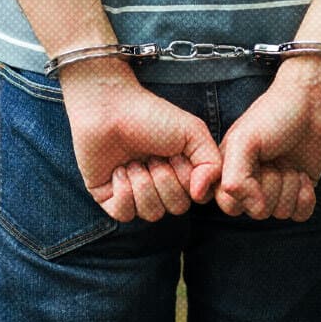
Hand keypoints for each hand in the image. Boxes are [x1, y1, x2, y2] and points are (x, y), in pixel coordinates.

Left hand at [58, 60, 221, 221]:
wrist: (108, 107)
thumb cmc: (151, 115)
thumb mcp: (194, 132)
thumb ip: (212, 164)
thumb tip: (201, 195)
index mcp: (181, 174)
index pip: (196, 198)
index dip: (187, 178)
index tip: (174, 154)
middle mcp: (159, 186)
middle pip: (176, 208)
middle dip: (164, 180)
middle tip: (151, 155)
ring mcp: (133, 193)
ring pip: (151, 214)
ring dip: (143, 184)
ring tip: (133, 161)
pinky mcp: (108, 196)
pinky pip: (124, 214)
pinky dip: (123, 192)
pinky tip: (118, 170)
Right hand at [217, 56, 320, 220]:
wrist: (311, 103)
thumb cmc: (274, 115)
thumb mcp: (244, 141)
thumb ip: (235, 176)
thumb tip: (253, 209)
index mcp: (229, 170)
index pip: (229, 205)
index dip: (244, 194)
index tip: (255, 168)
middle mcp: (250, 183)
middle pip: (257, 212)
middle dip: (272, 186)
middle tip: (275, 159)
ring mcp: (276, 188)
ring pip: (280, 213)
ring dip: (291, 187)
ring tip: (289, 161)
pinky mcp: (299, 192)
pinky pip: (300, 215)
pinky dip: (306, 198)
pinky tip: (304, 175)